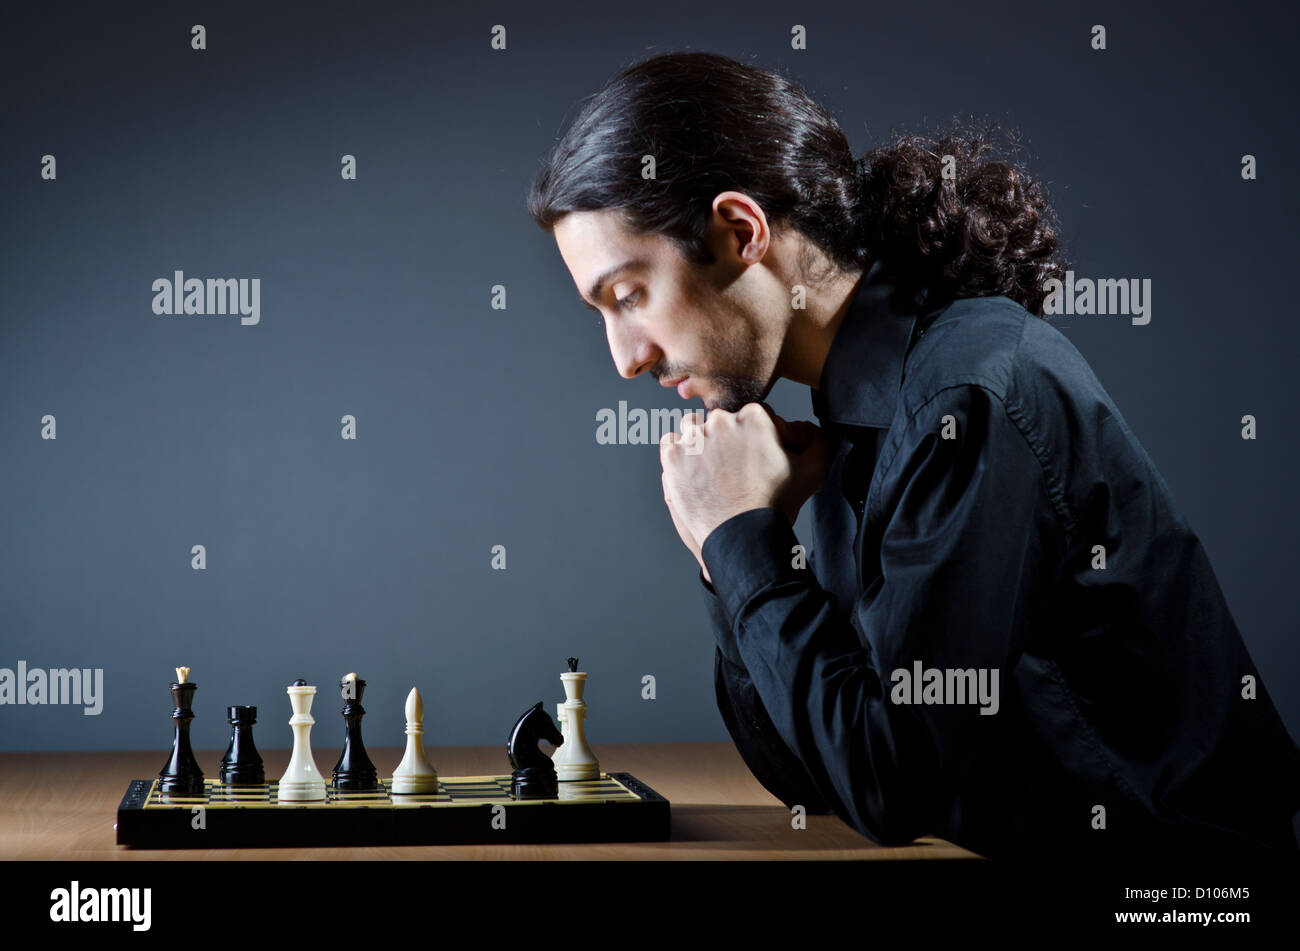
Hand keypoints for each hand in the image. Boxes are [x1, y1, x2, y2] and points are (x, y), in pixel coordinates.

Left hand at [660, 404, 830, 577]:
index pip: (751, 415)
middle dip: (728, 439)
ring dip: (700, 442)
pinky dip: (679, 455)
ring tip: (710, 469)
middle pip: (721, 420)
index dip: (755, 434)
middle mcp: (721, 421)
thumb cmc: (774, 506)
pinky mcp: (672, 457)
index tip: (755, 455)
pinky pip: (670, 443)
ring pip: (693, 427)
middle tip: (733, 468)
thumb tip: (813, 430)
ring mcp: (694, 438)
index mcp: (754, 417)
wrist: (742, 538)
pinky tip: (692, 473)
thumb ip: (818, 443)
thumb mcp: (812, 472)